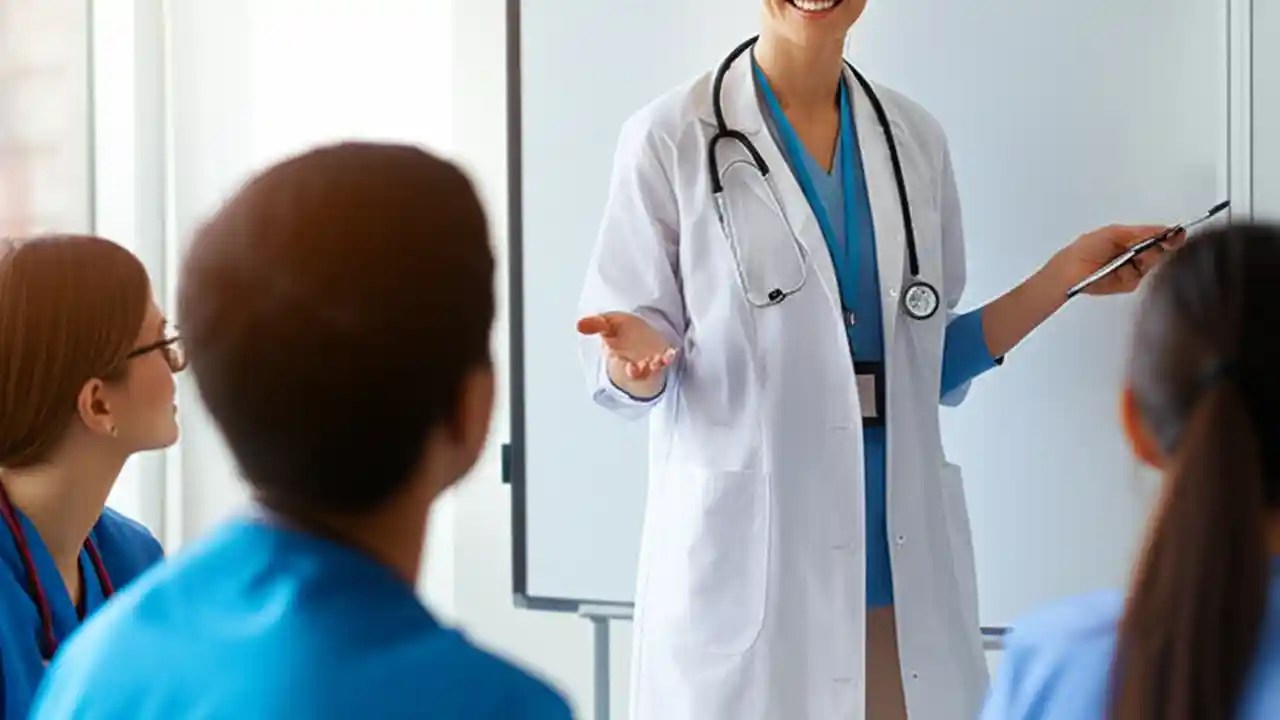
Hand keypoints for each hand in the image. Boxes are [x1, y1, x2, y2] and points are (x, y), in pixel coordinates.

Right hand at [577, 312, 676, 392]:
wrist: (638, 338)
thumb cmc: (622, 333)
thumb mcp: (608, 326)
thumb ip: (596, 325)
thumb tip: (579, 324)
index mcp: (616, 356)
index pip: (614, 359)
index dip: (614, 358)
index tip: (613, 355)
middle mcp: (632, 363)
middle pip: (632, 372)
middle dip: (632, 371)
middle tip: (632, 369)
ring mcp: (648, 362)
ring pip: (650, 369)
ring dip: (653, 366)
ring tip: (657, 362)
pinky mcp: (662, 357)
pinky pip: (666, 360)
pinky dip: (669, 357)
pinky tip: (672, 352)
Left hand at [1050, 224, 1187, 295]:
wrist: (1071, 270)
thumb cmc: (1087, 248)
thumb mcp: (1114, 233)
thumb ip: (1139, 232)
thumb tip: (1162, 230)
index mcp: (1131, 239)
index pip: (1157, 237)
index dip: (1170, 236)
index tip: (1179, 233)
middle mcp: (1135, 255)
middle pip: (1158, 250)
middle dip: (1156, 246)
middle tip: (1146, 245)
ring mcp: (1132, 270)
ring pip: (1150, 263)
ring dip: (1141, 259)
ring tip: (1126, 257)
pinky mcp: (1128, 283)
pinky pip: (1137, 277)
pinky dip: (1130, 271)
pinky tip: (1120, 269)